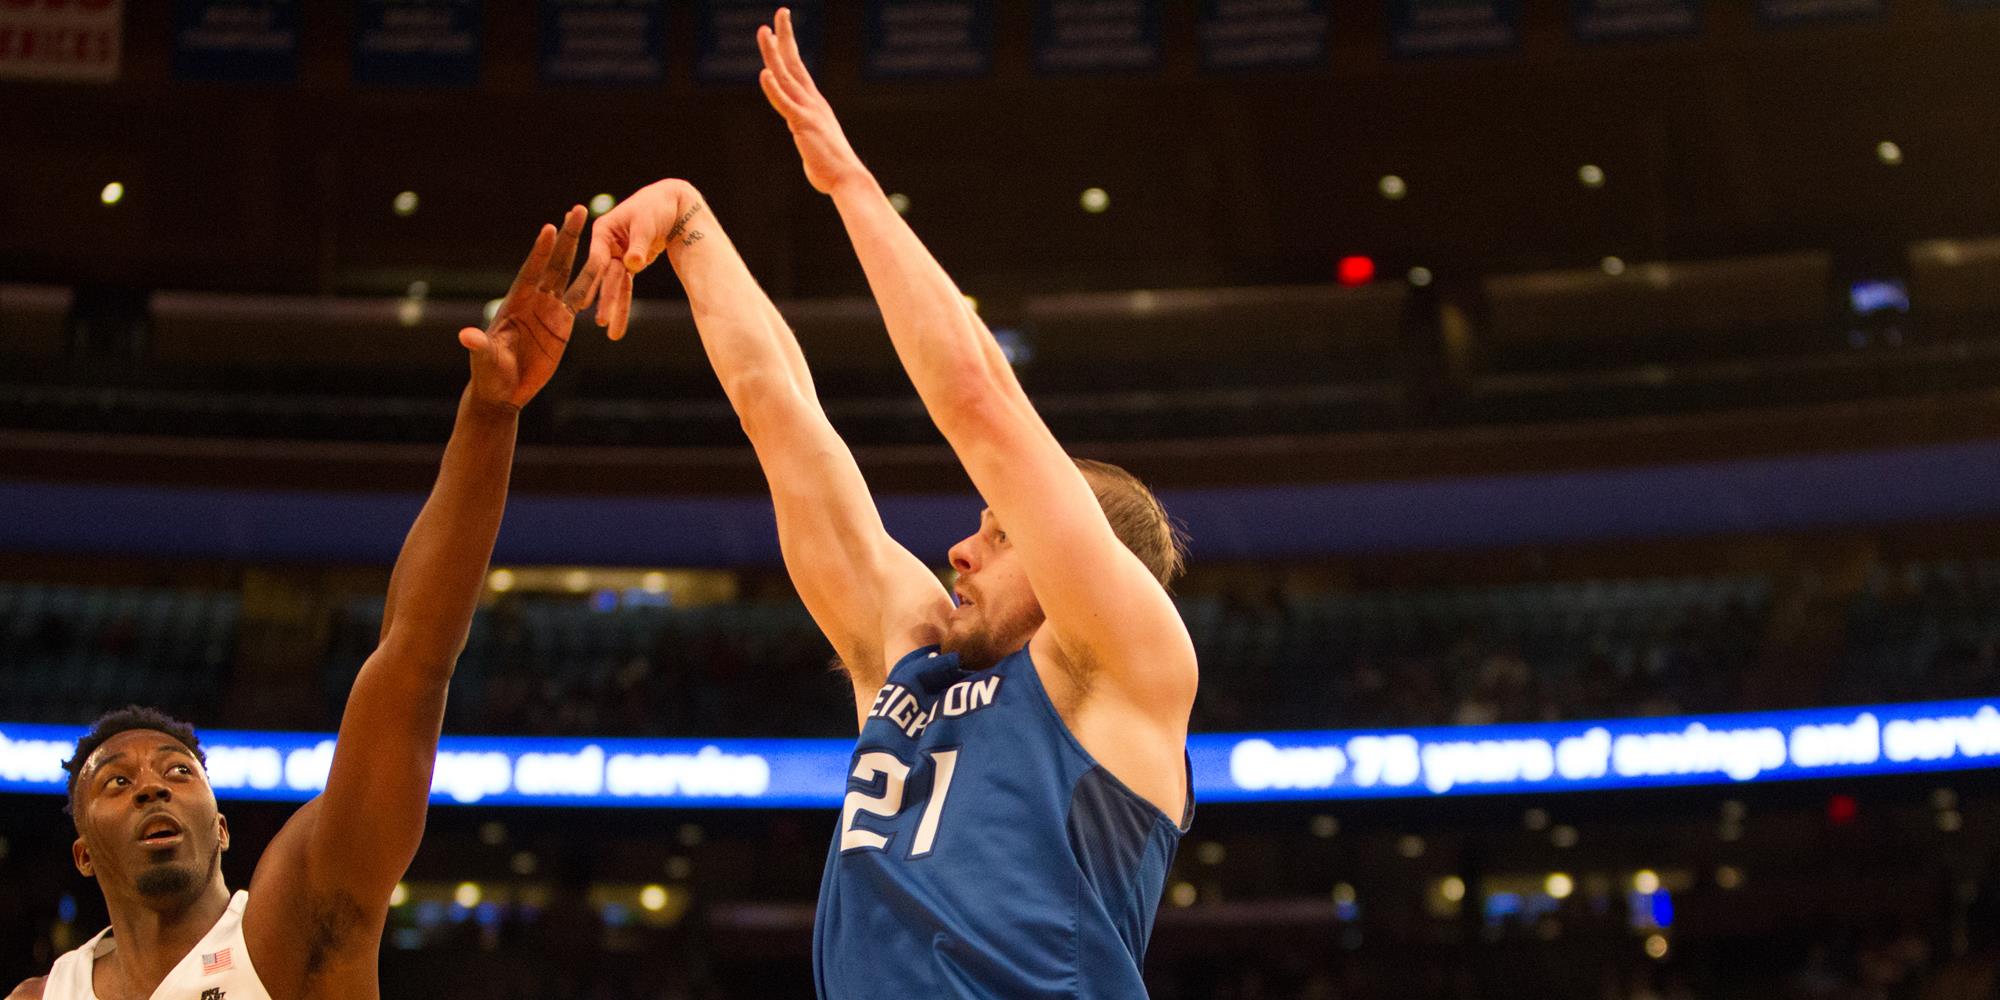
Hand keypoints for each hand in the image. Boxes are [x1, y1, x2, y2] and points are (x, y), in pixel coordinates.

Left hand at [460, 205, 597, 409]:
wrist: (503, 389)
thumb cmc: (489, 373)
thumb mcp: (484, 358)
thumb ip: (480, 345)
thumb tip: (467, 336)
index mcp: (516, 302)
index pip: (531, 271)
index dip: (541, 251)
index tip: (550, 227)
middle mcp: (534, 300)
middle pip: (554, 263)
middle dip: (567, 237)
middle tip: (578, 209)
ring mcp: (549, 310)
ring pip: (570, 276)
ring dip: (583, 254)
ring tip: (597, 229)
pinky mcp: (562, 324)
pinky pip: (581, 300)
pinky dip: (593, 284)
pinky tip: (606, 266)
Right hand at [582, 178, 702, 341]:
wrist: (672, 205)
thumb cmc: (656, 207)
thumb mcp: (646, 223)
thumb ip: (638, 245)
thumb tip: (633, 264)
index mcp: (604, 231)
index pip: (599, 258)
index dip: (595, 278)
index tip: (590, 297)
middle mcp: (606, 245)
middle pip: (606, 277)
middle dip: (605, 300)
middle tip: (601, 322)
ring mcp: (616, 257)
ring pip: (615, 286)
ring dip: (614, 309)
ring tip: (610, 333)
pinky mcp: (628, 265)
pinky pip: (626, 287)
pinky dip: (623, 304)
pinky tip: (617, 325)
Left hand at [758, 7, 871, 196]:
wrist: (848, 179)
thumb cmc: (832, 169)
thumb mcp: (816, 145)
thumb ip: (808, 137)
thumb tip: (808, 143)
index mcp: (814, 104)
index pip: (798, 70)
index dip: (788, 47)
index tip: (780, 28)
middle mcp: (812, 102)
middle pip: (794, 62)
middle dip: (785, 37)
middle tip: (780, 14)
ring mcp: (808, 111)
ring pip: (786, 76)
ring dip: (773, 53)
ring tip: (763, 32)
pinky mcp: (803, 124)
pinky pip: (785, 103)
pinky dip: (773, 88)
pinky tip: (764, 73)